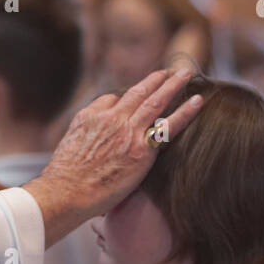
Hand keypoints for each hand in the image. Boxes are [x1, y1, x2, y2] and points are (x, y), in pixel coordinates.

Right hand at [24, 69, 202, 245]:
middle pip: (138, 93)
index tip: (138, 97)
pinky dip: (185, 112)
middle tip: (170, 71)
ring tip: (186, 74)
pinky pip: (168, 126)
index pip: (112, 100)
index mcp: (91, 116)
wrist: (66, 192)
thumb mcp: (69, 144)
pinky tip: (198, 101)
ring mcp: (127, 132)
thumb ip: (86, 132)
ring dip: (173, 85)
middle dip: (156, 80)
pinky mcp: (141, 150)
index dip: (125, 100)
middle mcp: (111, 118)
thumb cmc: (65, 176)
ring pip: (155, 101)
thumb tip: (99, 134)